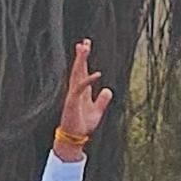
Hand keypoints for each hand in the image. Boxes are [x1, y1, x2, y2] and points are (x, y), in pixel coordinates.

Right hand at [55, 39, 110, 155]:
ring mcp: (73, 95)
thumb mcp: (97, 112)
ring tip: (84, 49)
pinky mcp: (72, 102)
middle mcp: (76, 91)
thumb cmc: (83, 126)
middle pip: (78, 69)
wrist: (74, 139)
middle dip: (81, 56)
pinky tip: (97, 74)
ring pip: (76, 74)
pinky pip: (81, 88)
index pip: (82, 71)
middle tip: (84, 42)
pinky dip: (88, 81)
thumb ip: (102, 100)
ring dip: (80, 62)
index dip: (83, 59)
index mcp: (81, 92)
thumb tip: (108, 90)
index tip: (85, 46)